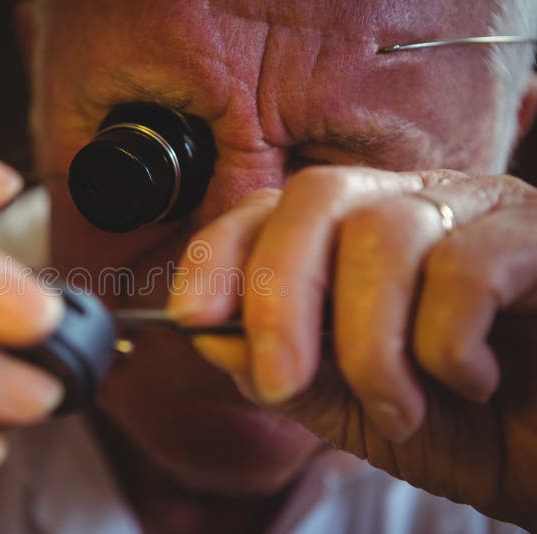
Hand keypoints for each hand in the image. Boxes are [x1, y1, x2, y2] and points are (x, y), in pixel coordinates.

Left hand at [169, 167, 536, 528]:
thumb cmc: (470, 429)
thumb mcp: (359, 412)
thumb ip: (292, 373)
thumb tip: (209, 337)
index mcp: (362, 238)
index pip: (273, 210)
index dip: (220, 252)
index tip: (190, 314)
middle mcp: (416, 206)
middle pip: (317, 197)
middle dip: (278, 294)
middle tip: (277, 380)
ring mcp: (482, 211)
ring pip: (384, 234)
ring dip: (369, 343)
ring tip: (397, 410)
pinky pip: (469, 265)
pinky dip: (446, 342)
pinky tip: (468, 381)